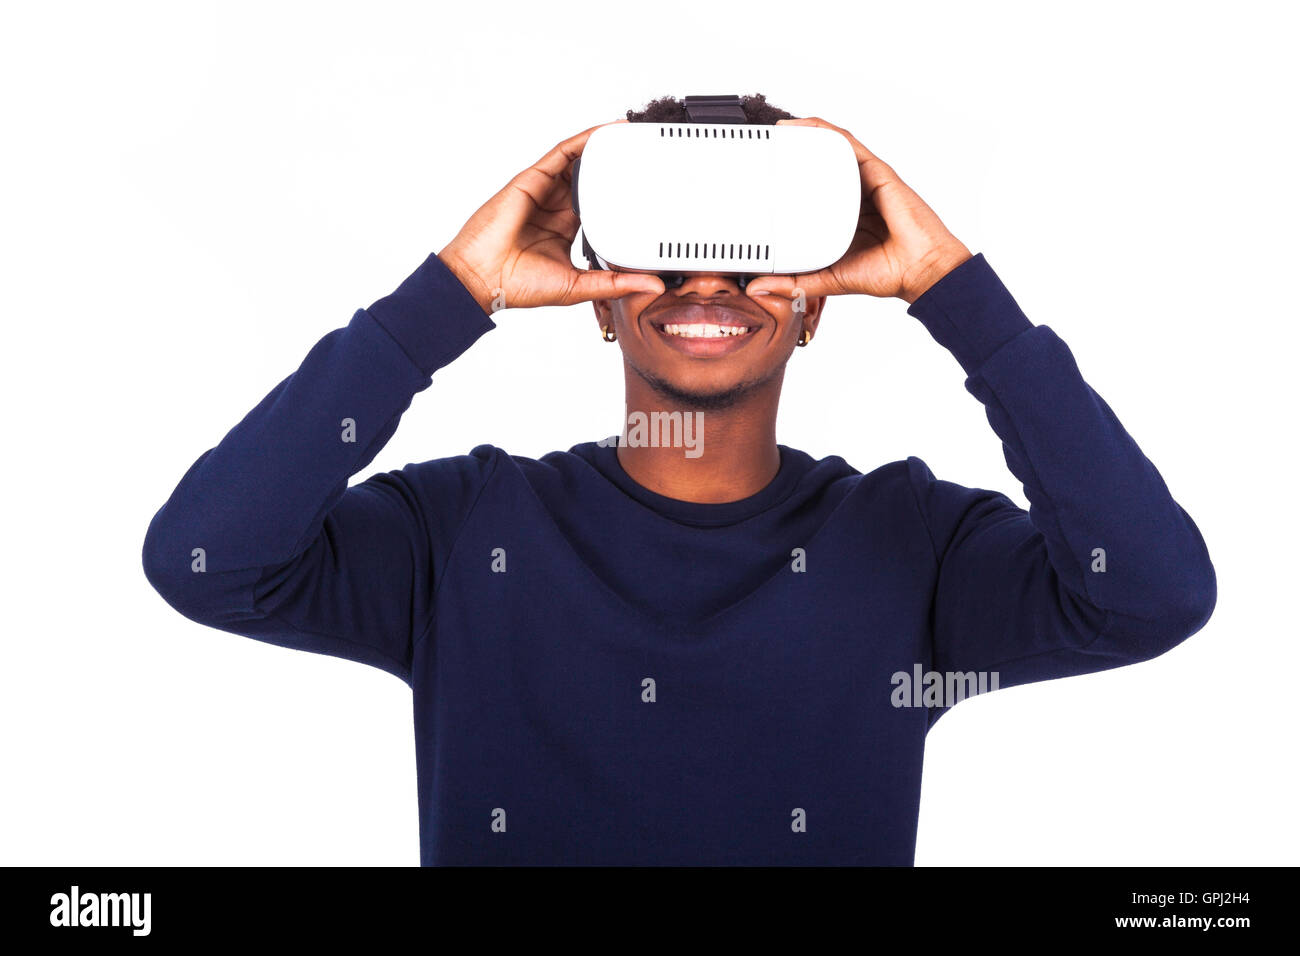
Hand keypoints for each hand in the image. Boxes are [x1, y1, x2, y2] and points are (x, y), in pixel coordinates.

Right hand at [438, 120, 664, 312]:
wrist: (483, 278)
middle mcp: (557, 208)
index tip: (650, 190)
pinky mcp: (533, 179)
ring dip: (604, 147)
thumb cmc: (520, 286)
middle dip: (617, 166)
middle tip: (647, 154)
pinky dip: (584, 140)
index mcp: (567, 230)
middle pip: (592, 179)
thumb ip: (616, 283)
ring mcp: (544, 191)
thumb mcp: (580, 286)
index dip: (622, 196)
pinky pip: (562, 153)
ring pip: (579, 161)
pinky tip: (605, 131)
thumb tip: (654, 287)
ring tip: (632, 134)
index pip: (601, 206)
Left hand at [744, 117, 971, 304]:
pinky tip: (805, 125)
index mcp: (842, 218)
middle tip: (764, 148)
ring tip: (779, 130)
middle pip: (820, 166)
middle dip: (794, 153)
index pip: (812, 192)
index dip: (788, 181)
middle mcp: (853, 196)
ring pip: (832, 151)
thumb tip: (758, 286)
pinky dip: (827, 132)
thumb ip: (793, 282)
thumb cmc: (885, 274)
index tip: (761, 177)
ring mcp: (865, 182)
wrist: (920, 269)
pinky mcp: (877, 172)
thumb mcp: (826, 279)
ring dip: (806, 136)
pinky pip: (849, 145)